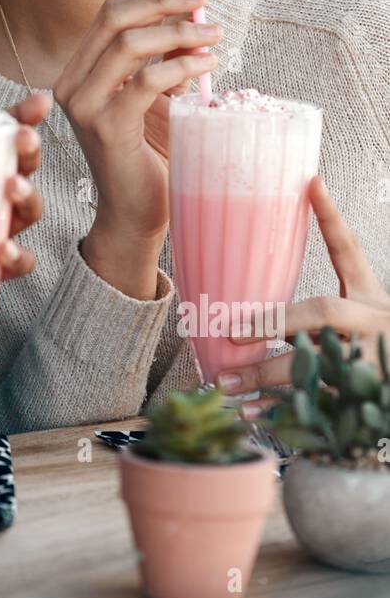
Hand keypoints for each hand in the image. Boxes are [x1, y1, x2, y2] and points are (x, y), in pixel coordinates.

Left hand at [0, 89, 49, 285]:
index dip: (24, 116)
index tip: (38, 102)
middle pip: (23, 166)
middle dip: (29, 149)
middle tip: (22, 139)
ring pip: (30, 210)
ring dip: (28, 194)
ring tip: (11, 187)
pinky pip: (21, 261)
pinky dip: (17, 255)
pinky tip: (1, 249)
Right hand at [53, 0, 221, 243]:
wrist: (137, 215)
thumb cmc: (150, 156)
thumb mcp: (157, 97)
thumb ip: (165, 58)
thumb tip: (193, 13)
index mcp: (79, 72)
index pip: (109, 13)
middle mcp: (71, 84)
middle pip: (114, 18)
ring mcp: (84, 106)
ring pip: (129, 44)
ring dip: (178, 31)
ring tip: (214, 34)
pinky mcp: (106, 128)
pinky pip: (146, 81)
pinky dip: (182, 65)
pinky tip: (207, 65)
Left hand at [217, 175, 389, 416]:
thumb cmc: (380, 351)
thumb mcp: (370, 314)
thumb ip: (335, 300)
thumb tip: (294, 237)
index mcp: (374, 299)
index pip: (352, 252)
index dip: (332, 217)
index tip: (311, 182)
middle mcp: (377, 325)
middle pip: (323, 313)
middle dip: (274, 320)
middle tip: (228, 329)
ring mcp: (375, 364)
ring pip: (315, 364)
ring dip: (266, 374)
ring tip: (223, 381)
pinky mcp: (368, 400)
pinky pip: (318, 405)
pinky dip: (284, 413)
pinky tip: (251, 416)